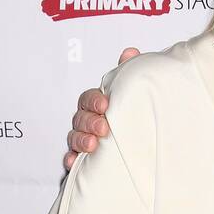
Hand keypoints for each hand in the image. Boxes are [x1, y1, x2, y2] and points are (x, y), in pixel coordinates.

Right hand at [63, 46, 139, 169]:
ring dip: (80, 140)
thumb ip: (128, 74)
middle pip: (80, 118)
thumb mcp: (133, 96)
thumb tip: (131, 52)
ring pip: (74, 137)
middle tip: (103, 128)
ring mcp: (84, 141)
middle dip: (89, 122)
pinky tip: (72, 161)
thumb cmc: (132, 119)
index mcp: (98, 106)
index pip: (89, 98)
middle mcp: (88, 122)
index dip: (94, 101)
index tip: (105, 105)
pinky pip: (72, 160)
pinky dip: (70, 160)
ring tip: (92, 145)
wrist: (144, 154)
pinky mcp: (85, 161)